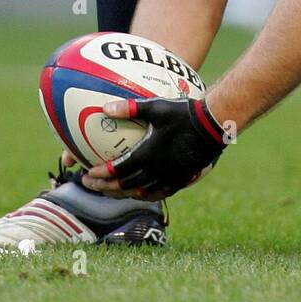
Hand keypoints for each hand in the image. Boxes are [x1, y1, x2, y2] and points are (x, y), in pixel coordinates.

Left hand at [84, 97, 226, 198]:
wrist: (212, 125)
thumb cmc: (183, 114)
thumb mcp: (155, 107)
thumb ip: (129, 108)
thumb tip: (105, 107)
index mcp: (147, 154)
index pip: (118, 170)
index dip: (101, 174)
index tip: (88, 174)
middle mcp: (157, 170)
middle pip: (126, 185)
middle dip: (105, 186)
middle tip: (91, 185)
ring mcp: (170, 176)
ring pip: (142, 192)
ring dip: (123, 193)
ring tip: (112, 191)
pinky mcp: (182, 178)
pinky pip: (161, 192)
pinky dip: (147, 194)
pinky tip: (142, 193)